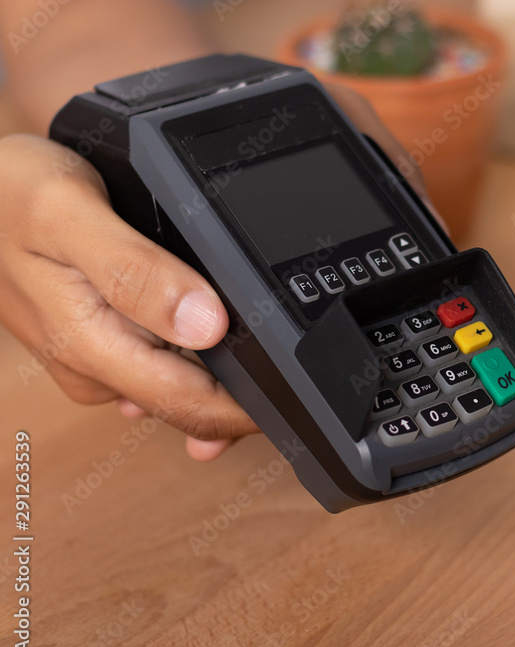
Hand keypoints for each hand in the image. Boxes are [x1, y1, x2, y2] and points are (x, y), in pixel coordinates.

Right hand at [0, 85, 429, 460]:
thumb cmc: (11, 193)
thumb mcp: (70, 218)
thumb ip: (136, 273)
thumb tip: (205, 325)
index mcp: (94, 346)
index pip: (191, 407)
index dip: (252, 413)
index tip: (305, 395)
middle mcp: (97, 366)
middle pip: (191, 407)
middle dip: (251, 404)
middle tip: (313, 382)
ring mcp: (98, 359)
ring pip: (176, 389)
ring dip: (228, 385)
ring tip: (281, 364)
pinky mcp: (101, 343)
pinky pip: (159, 366)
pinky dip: (199, 363)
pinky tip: (225, 348)